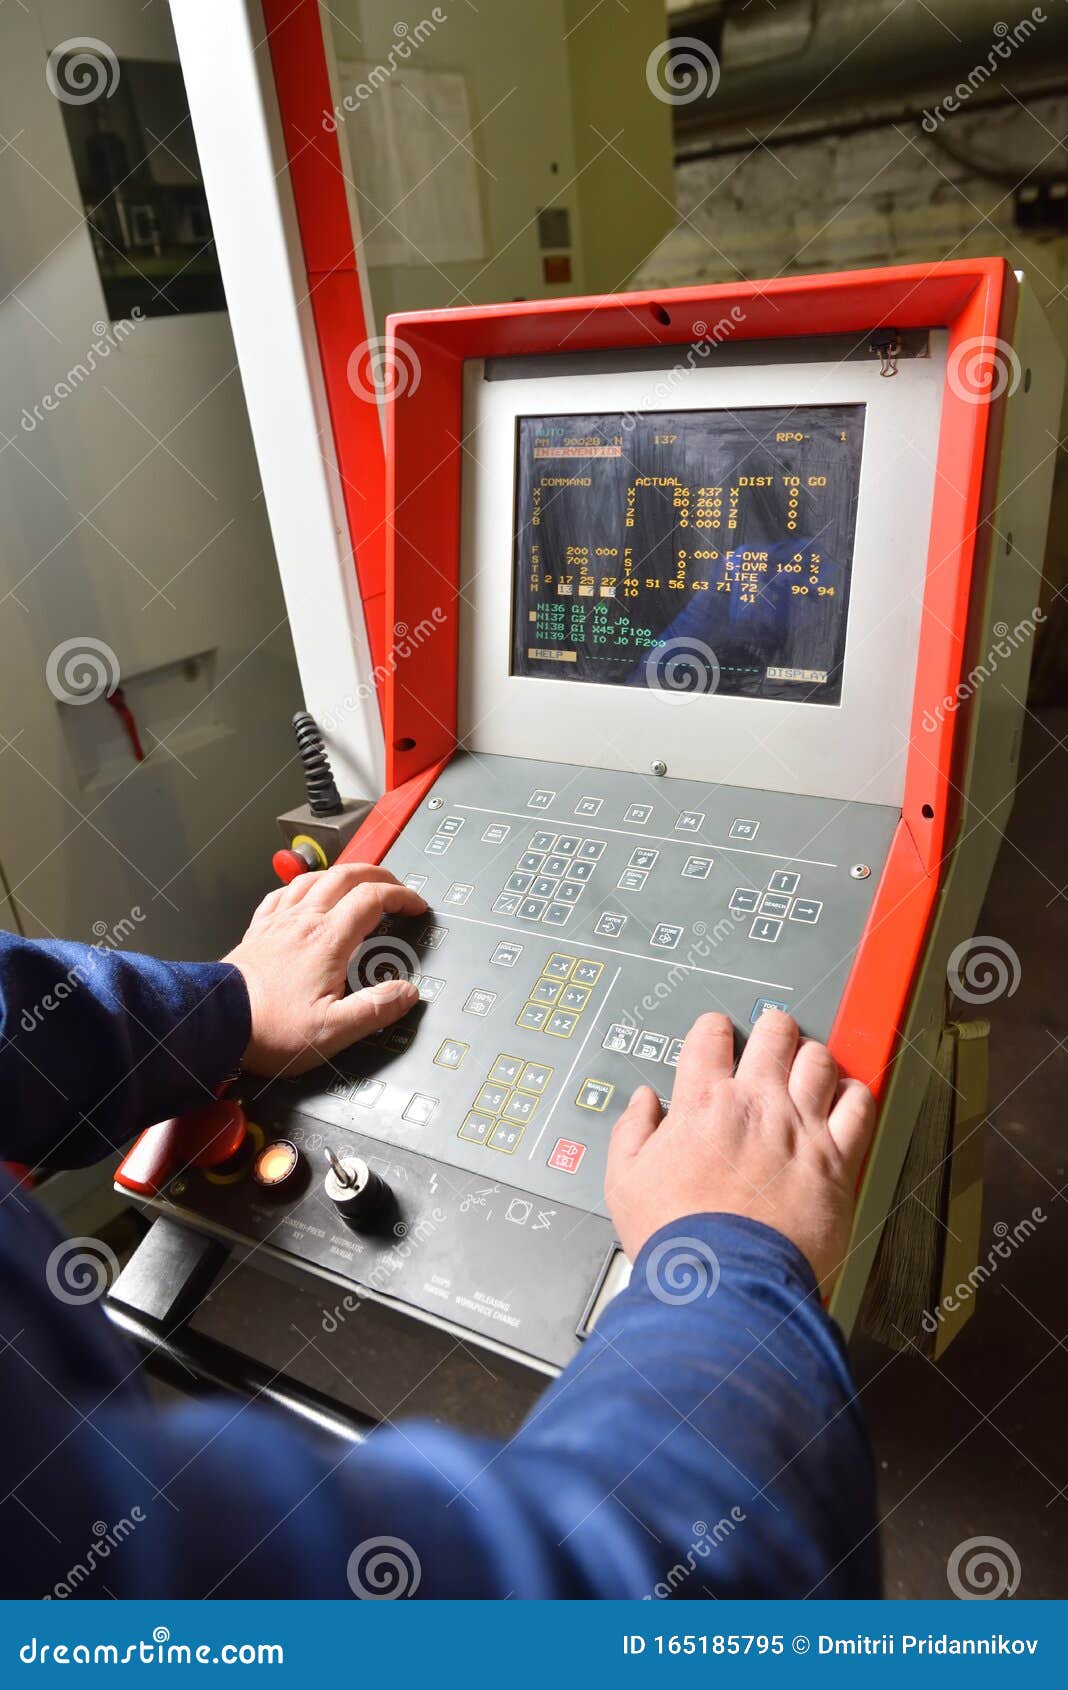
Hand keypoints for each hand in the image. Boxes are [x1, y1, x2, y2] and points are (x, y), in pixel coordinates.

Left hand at [224, 863, 426, 1076]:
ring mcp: (279, 922)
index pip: (373, 898)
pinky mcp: (259, 931)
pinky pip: (282, 893)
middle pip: (347, 876)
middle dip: (378, 875)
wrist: (217, 1021)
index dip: (401, 896)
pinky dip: (304, 886)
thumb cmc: (268, 1028)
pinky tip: (305, 893)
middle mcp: (304, 922)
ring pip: (315, 878)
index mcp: (328, 940)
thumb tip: (405, 993)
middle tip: (395, 886)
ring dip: (343, 873)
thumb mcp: (333, 1030)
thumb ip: (375, 1009)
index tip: (415, 906)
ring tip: (358, 882)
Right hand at [605, 1010, 875, 1292]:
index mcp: (703, 1103)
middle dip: (771, 1027)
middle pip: (774, 1033)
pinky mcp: (836, 1162)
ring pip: (819, 1061)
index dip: (713, 1029)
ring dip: (811, 1055)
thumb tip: (643, 1103)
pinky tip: (845, 1099)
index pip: (711, 1037)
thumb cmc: (678, 1238)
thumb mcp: (625, 1181)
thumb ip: (632, 1131)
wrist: (724, 1283)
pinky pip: (859, 1108)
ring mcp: (800, 1130)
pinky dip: (853, 1095)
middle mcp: (757, 1106)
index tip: (716, 1036)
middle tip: (770, 1034)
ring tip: (807, 1064)